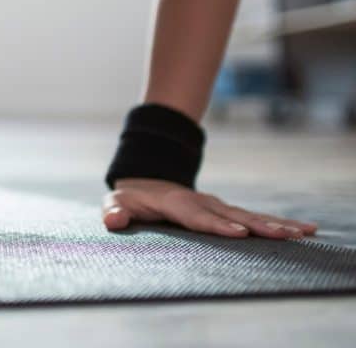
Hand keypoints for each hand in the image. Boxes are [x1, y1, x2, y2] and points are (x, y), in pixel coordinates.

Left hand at [102, 177, 318, 238]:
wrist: (145, 182)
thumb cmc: (130, 198)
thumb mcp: (117, 203)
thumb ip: (114, 212)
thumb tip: (113, 221)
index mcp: (176, 203)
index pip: (198, 216)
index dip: (217, 224)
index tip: (239, 233)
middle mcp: (202, 202)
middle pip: (232, 215)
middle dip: (256, 226)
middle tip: (282, 235)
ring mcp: (217, 205)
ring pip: (249, 215)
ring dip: (275, 224)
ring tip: (302, 232)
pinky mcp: (227, 211)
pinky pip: (254, 218)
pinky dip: (279, 223)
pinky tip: (304, 231)